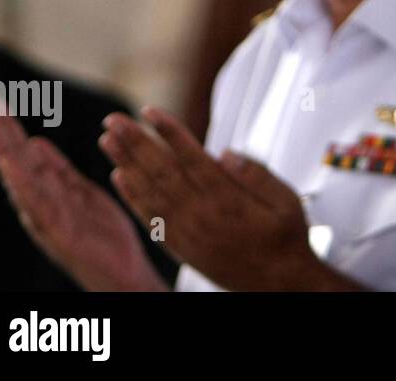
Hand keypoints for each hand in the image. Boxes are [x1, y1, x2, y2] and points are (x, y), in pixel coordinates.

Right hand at [0, 97, 166, 291]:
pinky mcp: (58, 236)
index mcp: (47, 192)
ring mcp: (46, 219)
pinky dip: (23, 184)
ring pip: (20, 177)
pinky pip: (39, 205)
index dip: (5, 128)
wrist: (123, 275)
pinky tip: (11, 164)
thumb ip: (57, 172)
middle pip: (15, 161)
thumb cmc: (100, 237)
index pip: (23, 153)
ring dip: (3, 149)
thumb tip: (34, 142)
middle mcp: (39, 204)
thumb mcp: (80, 194)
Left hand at [99, 106, 358, 290]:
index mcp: (228, 200)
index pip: (191, 158)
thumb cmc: (284, 239)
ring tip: (108, 141)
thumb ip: (258, 175)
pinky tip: (119, 177)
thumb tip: (226, 154)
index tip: (149, 111)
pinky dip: (132, 197)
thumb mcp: (287, 202)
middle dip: (136, 141)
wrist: (277, 284)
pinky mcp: (179, 247)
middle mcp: (201, 215)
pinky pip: (149, 218)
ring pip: (149, 192)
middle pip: (161, 171)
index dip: (168, 133)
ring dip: (126, 164)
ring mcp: (186, 233)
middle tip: (113, 119)